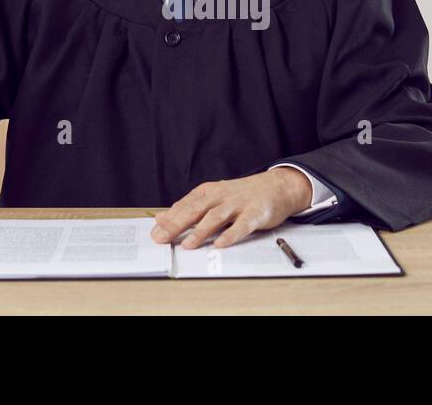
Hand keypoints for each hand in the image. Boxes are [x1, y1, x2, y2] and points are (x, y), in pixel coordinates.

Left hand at [150, 167, 312, 248]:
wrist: (276, 186)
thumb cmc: (242, 195)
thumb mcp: (213, 198)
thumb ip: (188, 208)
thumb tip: (161, 219)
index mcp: (209, 192)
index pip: (185, 205)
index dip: (169, 219)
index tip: (155, 232)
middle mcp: (221, 196)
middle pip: (195, 210)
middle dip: (177, 225)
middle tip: (161, 238)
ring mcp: (238, 204)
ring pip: (216, 218)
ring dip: (201, 231)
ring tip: (187, 245)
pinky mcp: (255, 214)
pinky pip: (242, 225)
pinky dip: (231, 235)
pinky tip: (221, 244)